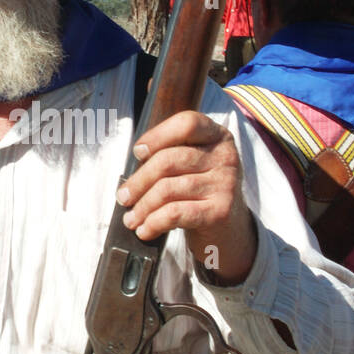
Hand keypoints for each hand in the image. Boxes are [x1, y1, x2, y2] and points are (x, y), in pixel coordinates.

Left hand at [116, 110, 257, 284]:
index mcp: (217, 136)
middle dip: (138, 181)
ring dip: (142, 207)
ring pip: (167, 189)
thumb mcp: (194, 166)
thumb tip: (129, 176)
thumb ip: (169, 157)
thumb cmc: (201, 192)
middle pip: (169, 160)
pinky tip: (145, 230)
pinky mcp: (219, 211)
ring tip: (131, 219)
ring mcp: (225, 184)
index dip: (158, 135)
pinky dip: (153, 223)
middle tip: (123, 197)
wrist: (230, 229)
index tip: (138, 152)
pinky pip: (175, 213)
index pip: (187, 123)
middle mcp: (225, 157)